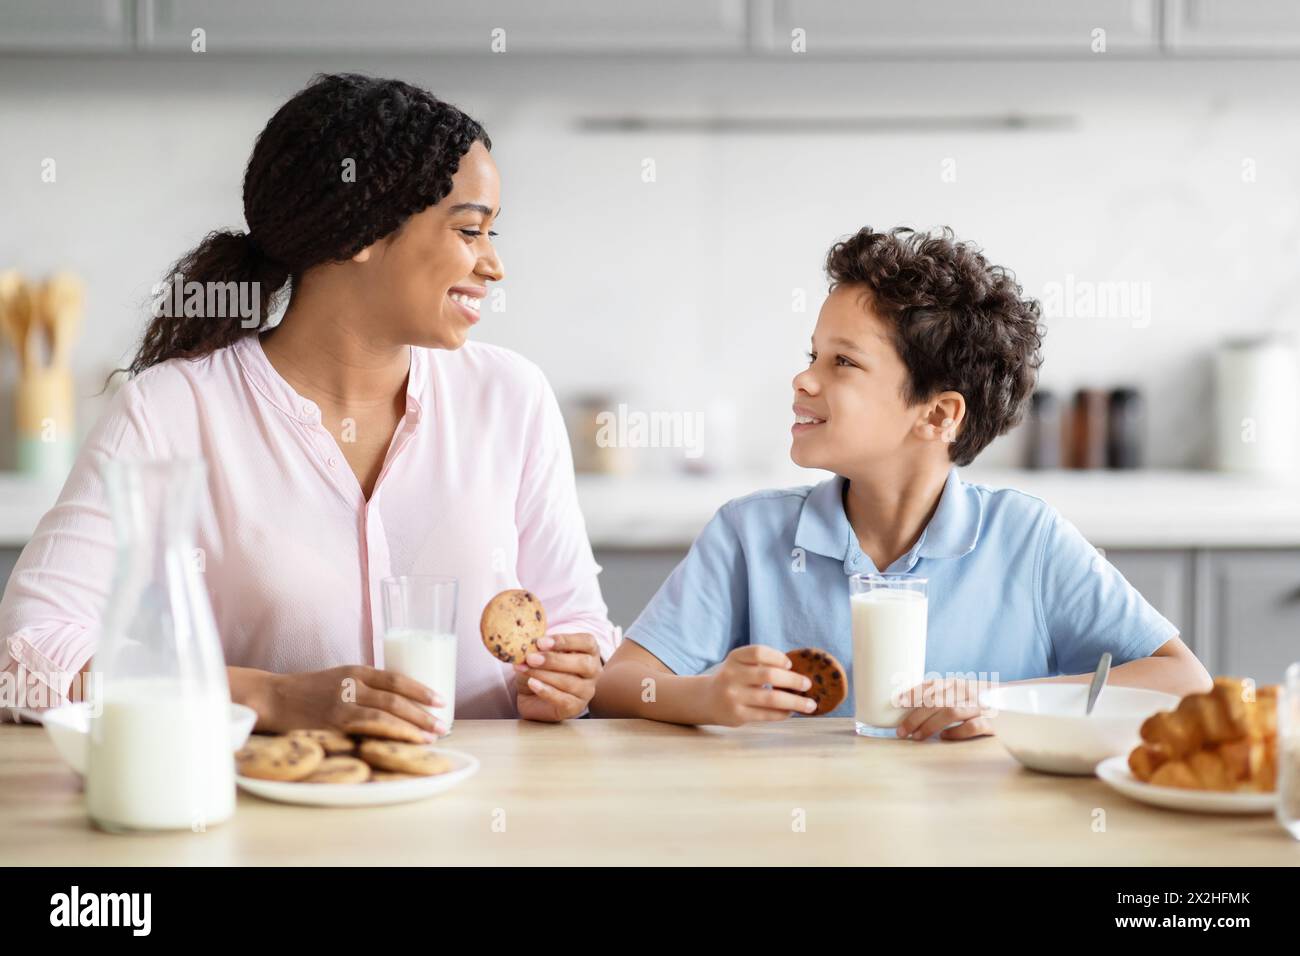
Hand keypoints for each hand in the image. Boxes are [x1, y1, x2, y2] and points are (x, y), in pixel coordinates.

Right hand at [257, 665, 445, 740]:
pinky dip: (387, 737)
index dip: (422, 690)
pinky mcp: (332, 725)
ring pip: (385, 716)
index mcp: (357, 671)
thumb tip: (400, 703)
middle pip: (396, 699)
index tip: (441, 700)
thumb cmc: (310, 690)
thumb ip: (367, 687)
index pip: (397, 679)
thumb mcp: (341, 678)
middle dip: (423, 714)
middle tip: (442, 725)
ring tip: (430, 738)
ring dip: (411, 728)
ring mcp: (342, 706)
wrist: (274, 697)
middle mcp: (352, 686)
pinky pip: (366, 731)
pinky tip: (400, 745)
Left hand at [514, 633, 602, 721]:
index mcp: (589, 650)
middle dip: (554, 660)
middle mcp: (593, 670)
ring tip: (526, 669)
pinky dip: (546, 691)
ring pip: (570, 682)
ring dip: (545, 675)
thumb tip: (530, 642)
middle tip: (531, 658)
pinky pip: (564, 700)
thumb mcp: (540, 652)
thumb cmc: (540, 667)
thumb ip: (539, 646)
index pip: (586, 642)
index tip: (541, 642)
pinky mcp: (575, 707)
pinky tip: (532, 683)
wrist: (531, 694)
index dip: (565, 641)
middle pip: (583, 663)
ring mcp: (586, 690)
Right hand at [704, 645, 817, 726]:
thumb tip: (799, 673)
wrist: (707, 699)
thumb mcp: (740, 664)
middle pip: (768, 675)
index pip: (758, 652)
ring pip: (771, 698)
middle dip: (793, 680)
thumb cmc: (733, 679)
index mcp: (734, 658)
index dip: (777, 657)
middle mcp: (732, 675)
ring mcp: (734, 696)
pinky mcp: (738, 715)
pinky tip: (791, 711)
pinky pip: (767, 714)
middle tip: (808, 684)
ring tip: (810, 704)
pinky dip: (783, 713)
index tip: (790, 664)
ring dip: (795, 702)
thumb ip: (762, 664)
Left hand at [894, 676, 994, 740]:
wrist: (1014, 704)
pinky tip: (944, 737)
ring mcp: (979, 706)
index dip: (913, 693)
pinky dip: (956, 732)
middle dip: (915, 717)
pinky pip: (972, 726)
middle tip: (902, 731)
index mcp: (956, 684)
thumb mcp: (959, 692)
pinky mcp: (992, 722)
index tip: (897, 702)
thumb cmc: (978, 700)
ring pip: (951, 712)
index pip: (931, 685)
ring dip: (930, 725)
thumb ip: (940, 696)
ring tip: (917, 736)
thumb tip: (909, 705)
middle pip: (936, 702)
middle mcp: (966, 692)